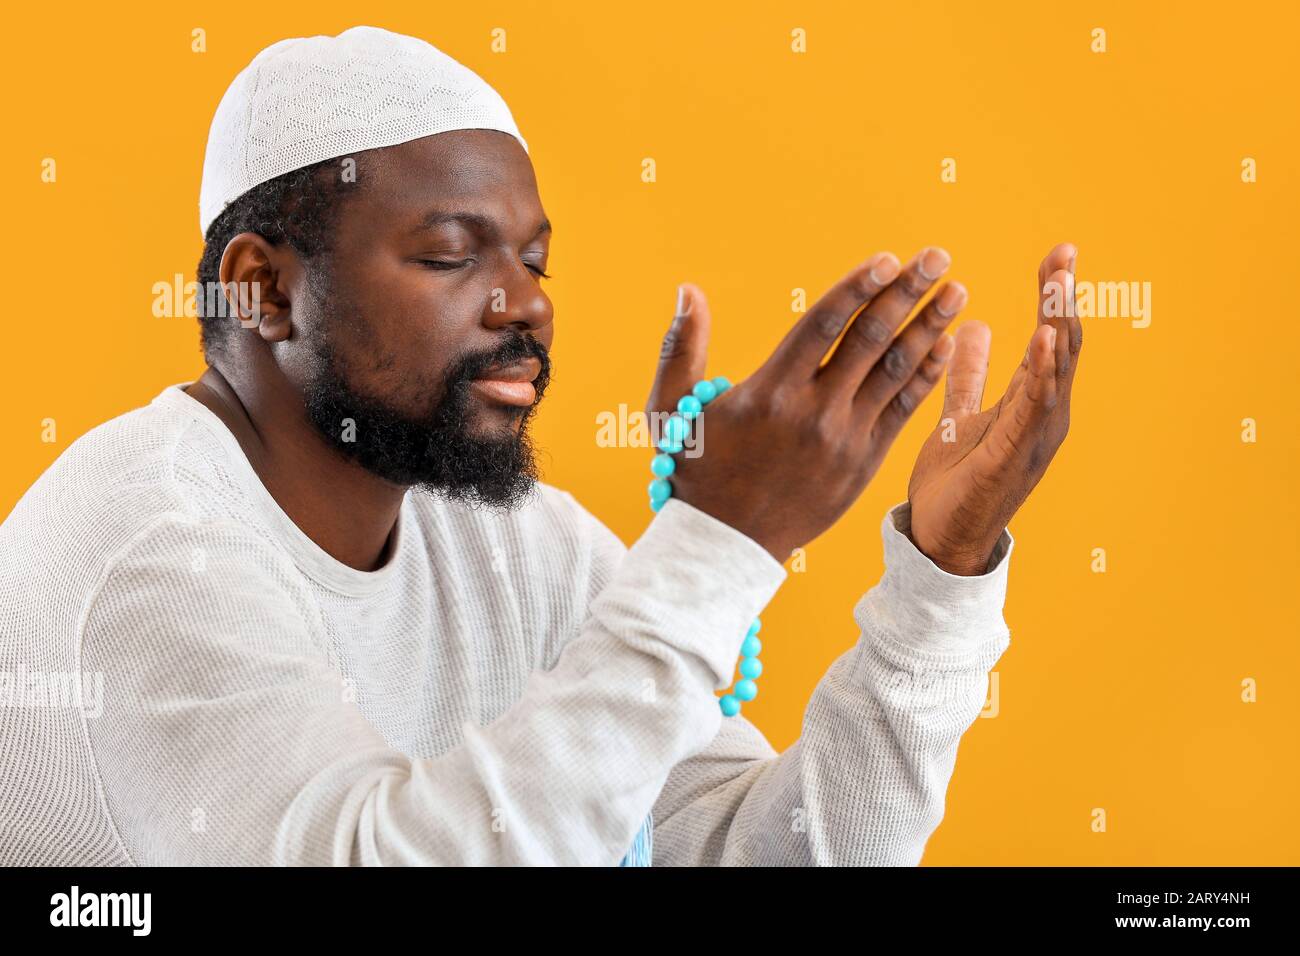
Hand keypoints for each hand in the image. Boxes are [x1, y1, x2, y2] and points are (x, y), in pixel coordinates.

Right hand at [647, 248, 967, 562]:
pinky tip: (946, 344)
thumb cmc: (696, 470)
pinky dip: (926, 375)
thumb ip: (682, 346)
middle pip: (870, 339)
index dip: (859, 287)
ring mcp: (844, 439)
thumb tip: (687, 290)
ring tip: (957, 291)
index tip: (889, 258)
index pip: (824, 325)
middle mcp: (813, 412)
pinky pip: (903, 410)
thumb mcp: (672, 410)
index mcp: (770, 392)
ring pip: (895, 372)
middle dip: (908, 293)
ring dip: (930, 327)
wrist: (725, 546)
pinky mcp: (863, 463)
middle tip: (938, 256)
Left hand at [906, 243, 1083, 574]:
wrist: (939, 539)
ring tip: (1060, 284)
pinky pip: (1032, 409)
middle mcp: (1043, 418)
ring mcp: (1033, 438)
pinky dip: (1042, 373)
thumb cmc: (955, 481)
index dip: (1054, 297)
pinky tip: (1043, 339)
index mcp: (1031, 404)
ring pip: (1054, 373)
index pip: (1050, 339)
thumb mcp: (959, 413)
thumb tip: (972, 324)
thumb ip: (969, 374)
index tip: (1059, 254)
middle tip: (1065, 254)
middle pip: (1062, 347)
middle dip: (1063, 300)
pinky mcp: (1013, 457)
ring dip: (1058, 326)